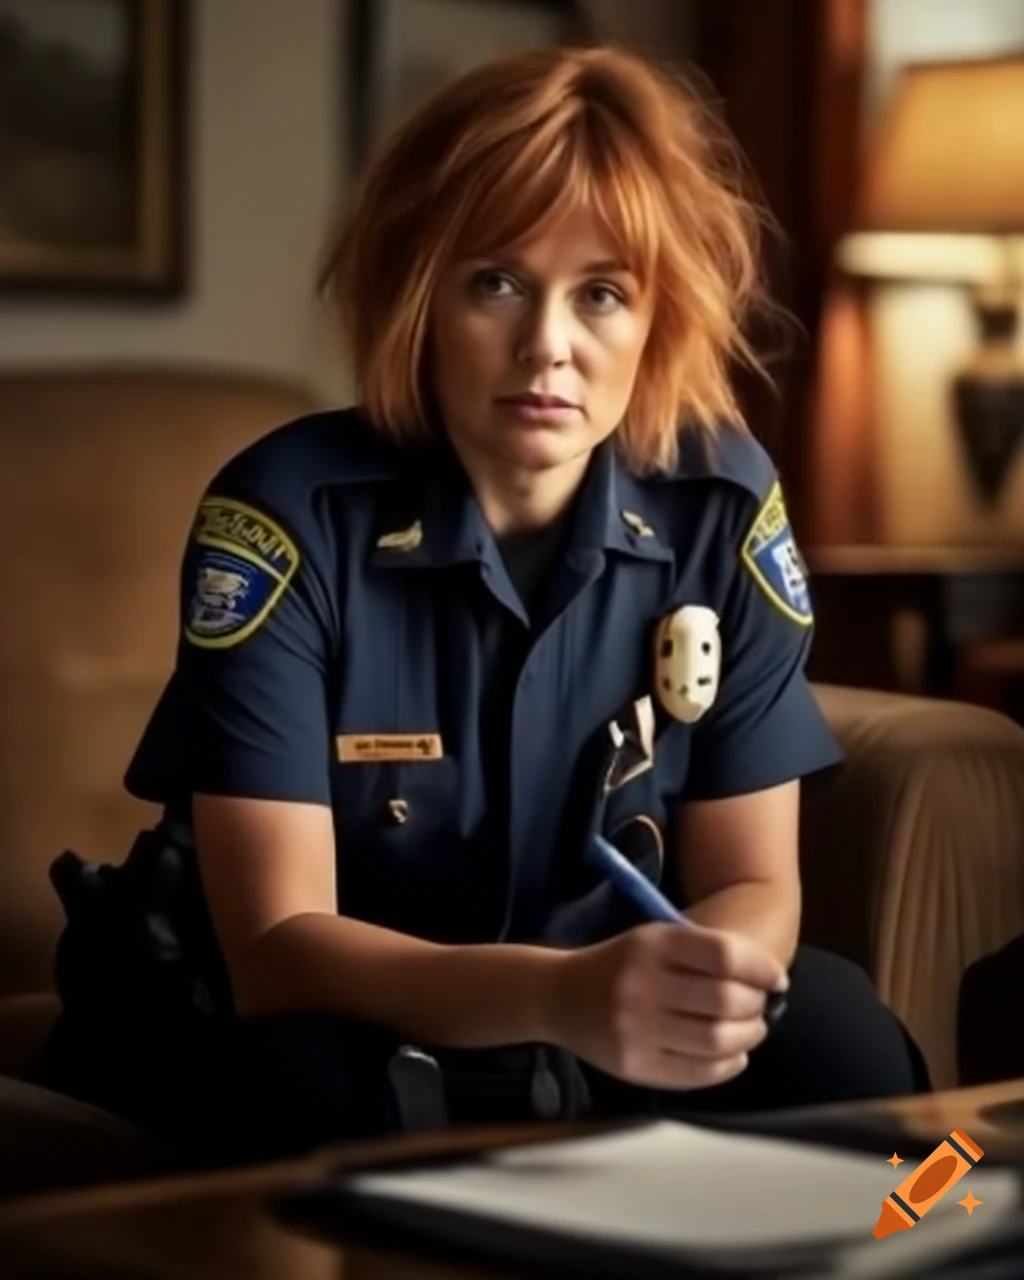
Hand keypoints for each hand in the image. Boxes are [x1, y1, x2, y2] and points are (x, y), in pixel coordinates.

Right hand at [544, 922, 788, 1091]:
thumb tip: (768, 977)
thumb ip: (703, 952)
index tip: (777, 979)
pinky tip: (733, 1055)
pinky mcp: (635, 1066)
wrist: (558, 996)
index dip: (762, 967)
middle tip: (758, 1006)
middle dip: (756, 1005)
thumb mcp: (653, 939)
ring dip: (748, 1037)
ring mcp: (637, 1029)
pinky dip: (728, 1065)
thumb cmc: (620, 964)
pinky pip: (698, 1072)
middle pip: (727, 999)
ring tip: (750, 1031)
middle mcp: (643, 984)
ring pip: (718, 1040)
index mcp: (652, 944)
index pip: (724, 954)